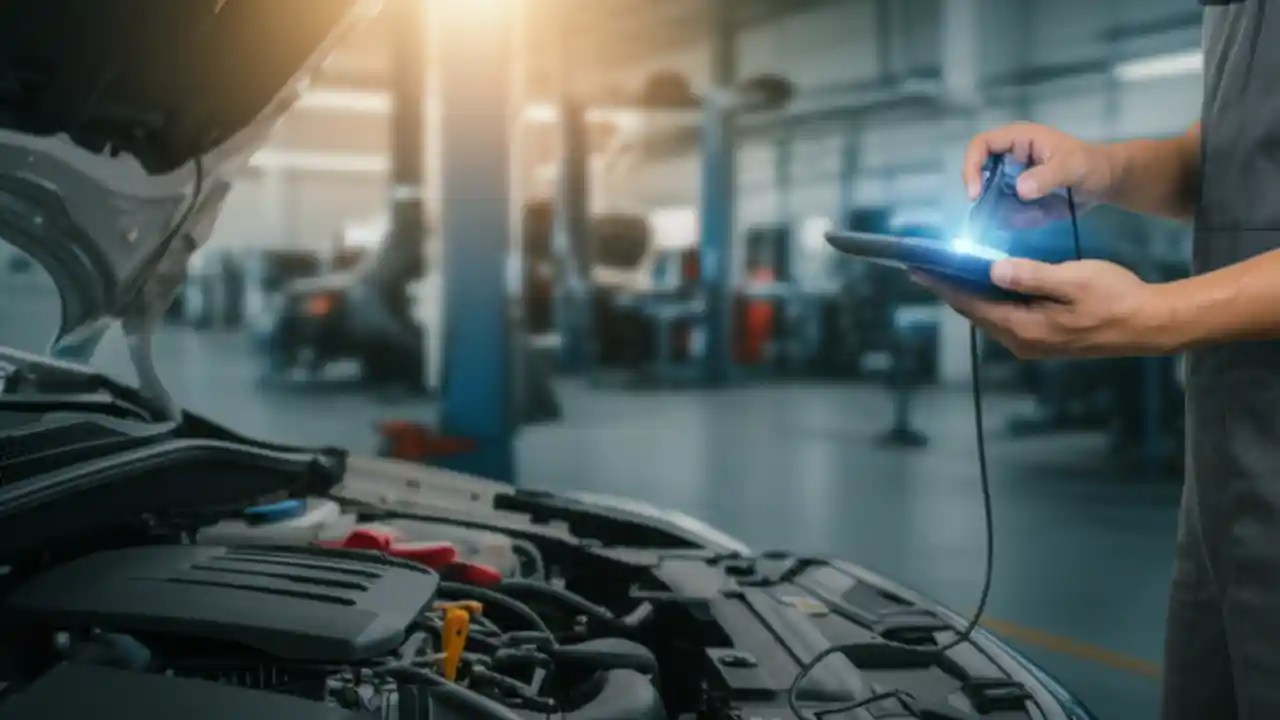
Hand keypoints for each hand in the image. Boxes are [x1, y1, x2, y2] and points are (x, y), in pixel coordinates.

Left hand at [913, 258, 1170, 358]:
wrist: (1149, 324)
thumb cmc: (1115, 297)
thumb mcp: (1072, 279)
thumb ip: (1030, 276)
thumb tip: (991, 270)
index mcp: (1024, 328)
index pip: (971, 303)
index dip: (942, 284)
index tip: (918, 268)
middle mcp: (1021, 341)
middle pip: (974, 311)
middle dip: (949, 288)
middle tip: (925, 265)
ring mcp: (1032, 343)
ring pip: (989, 315)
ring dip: (969, 294)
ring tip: (947, 270)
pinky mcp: (1043, 338)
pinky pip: (1005, 317)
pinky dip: (990, 299)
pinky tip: (986, 282)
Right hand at [964, 122, 1116, 205]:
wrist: (1106, 180)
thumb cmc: (1091, 165)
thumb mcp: (1072, 167)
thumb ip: (1047, 176)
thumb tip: (1019, 190)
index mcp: (1019, 138)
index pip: (981, 144)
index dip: (972, 166)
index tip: (975, 193)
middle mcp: (1011, 153)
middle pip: (978, 166)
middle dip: (976, 188)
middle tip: (981, 210)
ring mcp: (1013, 172)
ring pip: (987, 186)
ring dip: (988, 203)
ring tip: (998, 218)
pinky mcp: (1019, 189)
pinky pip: (1001, 200)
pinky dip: (1000, 212)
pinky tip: (1012, 221)